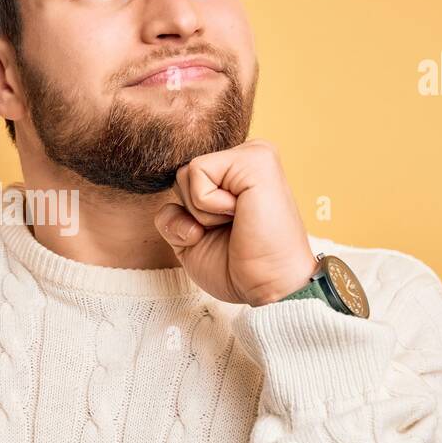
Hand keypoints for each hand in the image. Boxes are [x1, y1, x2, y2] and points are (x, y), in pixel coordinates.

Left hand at [153, 139, 316, 305]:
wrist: (269, 288)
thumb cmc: (238, 269)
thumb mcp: (190, 242)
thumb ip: (172, 217)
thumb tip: (173, 203)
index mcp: (236, 174)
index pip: (183, 182)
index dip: (189, 218)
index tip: (226, 234)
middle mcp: (246, 158)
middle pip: (181, 176)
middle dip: (193, 214)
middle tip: (233, 230)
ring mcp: (254, 154)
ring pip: (186, 173)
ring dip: (202, 213)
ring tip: (239, 223)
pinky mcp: (257, 158)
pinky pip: (197, 171)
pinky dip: (208, 206)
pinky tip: (240, 214)